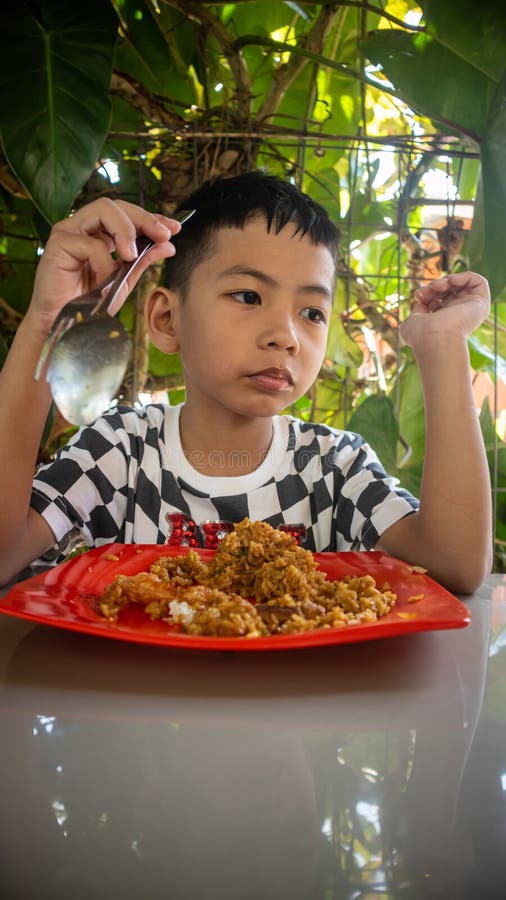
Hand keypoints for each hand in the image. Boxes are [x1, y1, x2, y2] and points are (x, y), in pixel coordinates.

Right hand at [28, 198, 182, 330]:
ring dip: (125, 229)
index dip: (151, 219)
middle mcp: (83, 227)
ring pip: (103, 209)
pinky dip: (104, 261)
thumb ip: (143, 262)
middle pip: (116, 206)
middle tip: (162, 235)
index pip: (127, 215)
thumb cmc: (88, 304)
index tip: (174, 228)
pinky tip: (105, 279)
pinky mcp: (58, 243)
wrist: (66, 325)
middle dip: (144, 218)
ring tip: (132, 254)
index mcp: (99, 234)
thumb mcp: (123, 282)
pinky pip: (91, 242)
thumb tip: (168, 245)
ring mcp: (69, 232)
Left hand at [399, 271, 490, 349]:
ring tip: (436, 286)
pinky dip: (462, 276)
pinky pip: (477, 281)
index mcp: (445, 320)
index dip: (428, 292)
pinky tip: (450, 282)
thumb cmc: (421, 336)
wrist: (434, 339)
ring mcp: (471, 308)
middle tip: (424, 292)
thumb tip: (421, 304)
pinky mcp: (481, 302)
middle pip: (449, 290)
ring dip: (446, 280)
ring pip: (461, 284)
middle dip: (434, 286)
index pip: (439, 299)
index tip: (418, 296)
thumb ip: (417, 312)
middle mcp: (459, 314)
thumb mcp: (412, 322)